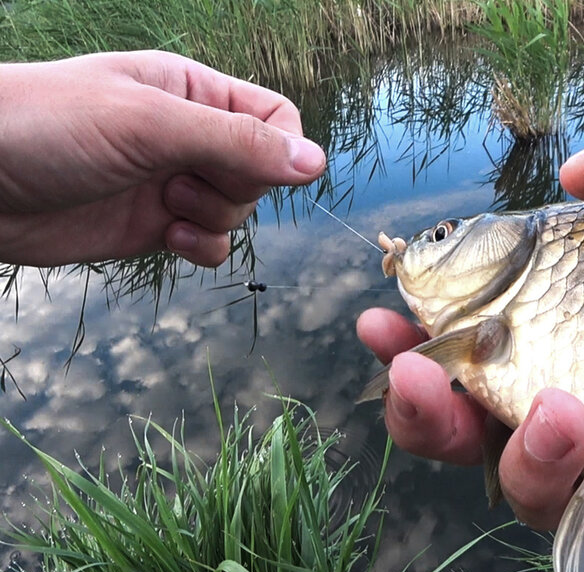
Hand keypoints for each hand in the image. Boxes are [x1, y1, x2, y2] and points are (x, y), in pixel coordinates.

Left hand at [0, 50, 326, 267]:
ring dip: (212, 218)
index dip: (278, 148)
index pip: (276, 117)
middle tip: (178, 179)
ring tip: (161, 204)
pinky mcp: (153, 226)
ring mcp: (172, 182)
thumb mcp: (149, 125)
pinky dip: (201, 248)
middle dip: (233, 187)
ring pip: (238, 211)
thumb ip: (236, 142)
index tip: (252, 167)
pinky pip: (211, 243)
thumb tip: (316, 163)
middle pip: (262, 171)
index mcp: (192, 91)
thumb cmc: (46, 126)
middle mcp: (188, 135)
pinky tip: (166, 240)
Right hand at [357, 111, 583, 571]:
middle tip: (449, 379)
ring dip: (546, 473)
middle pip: (480, 459)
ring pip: (559, 519)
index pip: (460, 381)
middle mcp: (577, 440)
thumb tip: (580, 163)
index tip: (387, 327)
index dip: (411, 364)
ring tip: (573, 416)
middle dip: (446, 425)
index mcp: (553, 365)